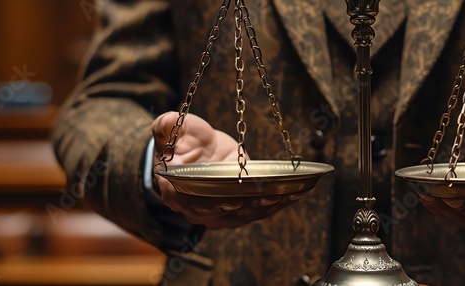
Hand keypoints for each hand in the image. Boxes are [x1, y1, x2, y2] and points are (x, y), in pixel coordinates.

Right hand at [151, 112, 306, 228]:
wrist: (196, 152)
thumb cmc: (183, 142)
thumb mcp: (170, 128)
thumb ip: (167, 125)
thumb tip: (166, 124)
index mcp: (177, 192)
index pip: (195, 204)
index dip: (213, 207)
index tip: (232, 201)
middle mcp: (198, 207)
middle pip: (225, 214)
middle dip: (249, 207)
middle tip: (267, 196)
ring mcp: (221, 211)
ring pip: (246, 214)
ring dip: (268, 206)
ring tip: (287, 194)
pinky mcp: (242, 206)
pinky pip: (261, 209)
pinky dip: (280, 203)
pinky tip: (298, 193)